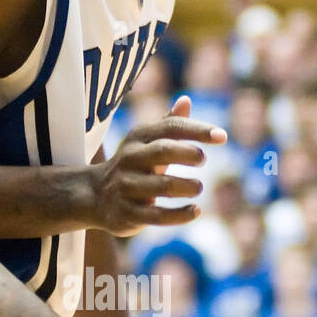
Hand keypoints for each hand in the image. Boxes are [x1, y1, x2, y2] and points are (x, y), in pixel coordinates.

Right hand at [90, 95, 225, 236]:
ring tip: (197, 187)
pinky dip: (181, 214)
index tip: (222, 137)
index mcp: (137, 138)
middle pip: (163, 151)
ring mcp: (127, 187)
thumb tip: (186, 101)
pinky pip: (158, 215)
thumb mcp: (145, 143)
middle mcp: (130, 159)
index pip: (169, 128)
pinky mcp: (127, 213)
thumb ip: (168, 124)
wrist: (94, 195)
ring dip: (187, 186)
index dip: (197, 130)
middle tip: (203, 159)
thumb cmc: (133, 165)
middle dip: (189, 153)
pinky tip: (196, 210)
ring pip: (163, 185)